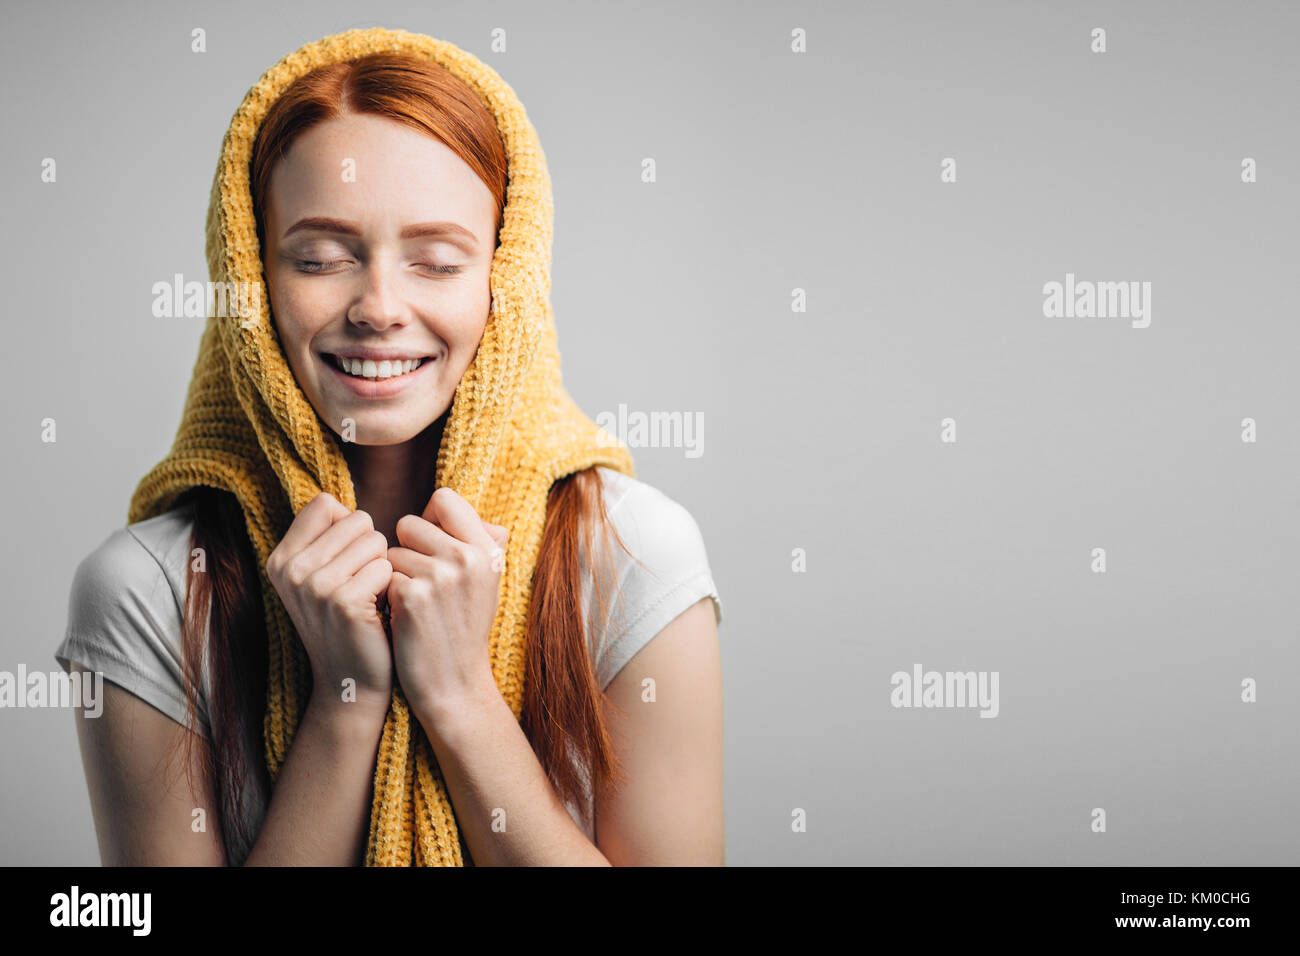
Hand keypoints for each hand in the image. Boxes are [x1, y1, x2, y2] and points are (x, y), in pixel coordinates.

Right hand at [266, 493, 393, 722]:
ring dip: (383, 566)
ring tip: (368, 598)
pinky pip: (387, 566)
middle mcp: (290, 570)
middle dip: (370, 548)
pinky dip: (391, 586)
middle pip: (356, 519)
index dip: (349, 526)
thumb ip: (327, 539)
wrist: (352, 682)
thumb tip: (348, 507)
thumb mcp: (320, 578)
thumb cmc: (349, 620)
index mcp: (281, 558)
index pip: (325, 504)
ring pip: (375, 540)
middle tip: (361, 585)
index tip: (348, 561)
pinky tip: (378, 611)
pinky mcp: (343, 602)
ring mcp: (314, 587)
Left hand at [386, 487, 508, 724]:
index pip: (444, 498)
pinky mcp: (411, 596)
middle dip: (407, 550)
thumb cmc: (464, 628)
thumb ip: (480, 544)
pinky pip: (382, 577)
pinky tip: (405, 619)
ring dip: (395, 575)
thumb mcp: (486, 583)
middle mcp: (466, 557)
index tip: (430, 545)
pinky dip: (388, 597)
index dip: (429, 519)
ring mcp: (439, 576)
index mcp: (487, 549)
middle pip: (409, 523)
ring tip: (416, 605)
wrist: (455, 684)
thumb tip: (474, 515)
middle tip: (421, 583)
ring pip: (391, 552)